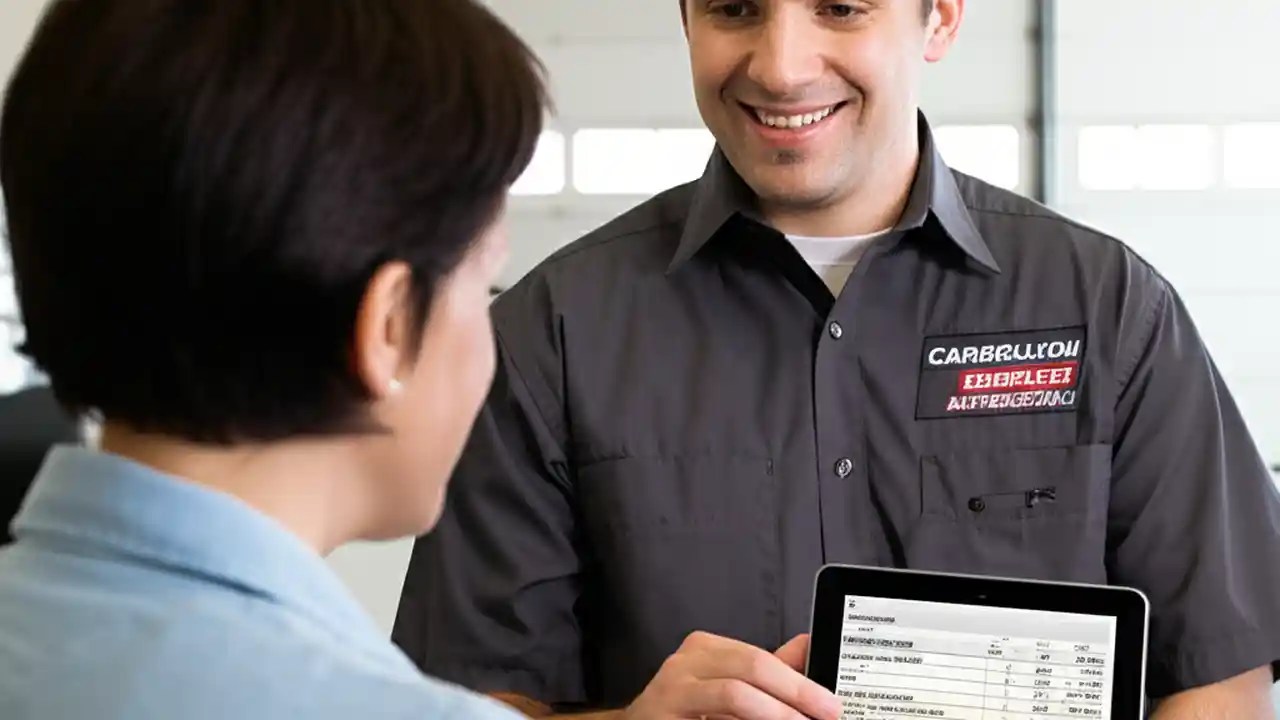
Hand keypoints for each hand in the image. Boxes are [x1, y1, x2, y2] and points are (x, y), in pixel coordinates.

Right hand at [623, 632, 842, 719]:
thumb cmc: (687, 713)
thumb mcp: (729, 686)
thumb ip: (769, 671)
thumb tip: (810, 647)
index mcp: (704, 650)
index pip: (760, 657)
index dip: (800, 682)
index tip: (830, 704)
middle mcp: (684, 665)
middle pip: (750, 668)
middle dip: (795, 694)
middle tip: (826, 714)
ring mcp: (670, 693)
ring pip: (733, 694)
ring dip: (775, 714)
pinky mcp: (662, 719)